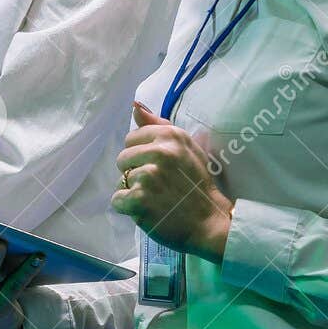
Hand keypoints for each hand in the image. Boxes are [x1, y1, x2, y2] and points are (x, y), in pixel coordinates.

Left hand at [113, 102, 233, 262]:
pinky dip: (128, 208)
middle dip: (135, 172)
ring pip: (121, 180)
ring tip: (156, 198)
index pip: (131, 138)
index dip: (141, 155)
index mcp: (170, 136)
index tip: (159, 168)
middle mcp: (160, 152)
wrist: (210, 222)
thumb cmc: (197, 185)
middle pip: (122, 158)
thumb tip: (135, 106)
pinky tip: (147, 209)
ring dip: (134, 192)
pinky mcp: (140, 200)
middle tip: (158, 185)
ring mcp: (149, 176)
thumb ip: (159, 125)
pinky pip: (117, 200)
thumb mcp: (186, 147)